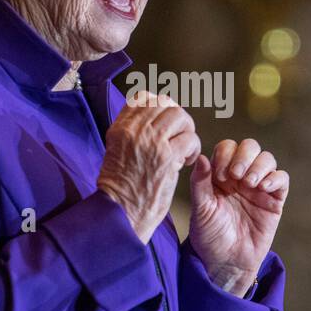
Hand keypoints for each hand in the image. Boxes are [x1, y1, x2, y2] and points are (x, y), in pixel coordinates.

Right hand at [97, 91, 200, 243]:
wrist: (121, 213)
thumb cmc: (121, 189)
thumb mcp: (116, 152)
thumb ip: (132, 134)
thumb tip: (155, 120)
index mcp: (120, 128)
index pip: (143, 97)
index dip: (160, 106)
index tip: (166, 122)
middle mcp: (134, 130)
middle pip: (164, 103)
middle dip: (177, 118)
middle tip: (180, 136)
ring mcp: (150, 141)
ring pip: (180, 116)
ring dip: (187, 131)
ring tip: (185, 149)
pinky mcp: (166, 156)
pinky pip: (189, 139)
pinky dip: (193, 149)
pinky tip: (188, 162)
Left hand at [188, 138, 288, 294]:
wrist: (226, 262)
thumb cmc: (209, 236)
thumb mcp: (200, 209)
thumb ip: (199, 183)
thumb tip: (200, 157)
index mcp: (220, 174)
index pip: (227, 148)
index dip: (225, 155)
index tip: (220, 176)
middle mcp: (240, 176)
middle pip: (249, 147)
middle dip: (244, 156)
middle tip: (236, 175)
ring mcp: (258, 187)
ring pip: (267, 159)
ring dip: (259, 166)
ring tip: (249, 183)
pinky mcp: (274, 200)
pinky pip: (281, 179)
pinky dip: (275, 178)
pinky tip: (263, 189)